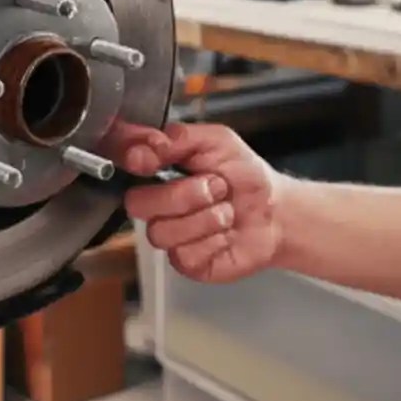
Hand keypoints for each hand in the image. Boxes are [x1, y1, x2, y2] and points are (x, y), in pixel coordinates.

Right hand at [119, 122, 287, 282]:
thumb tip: (148, 145)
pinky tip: (225, 235)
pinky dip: (214, 241)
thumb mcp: (219, 141)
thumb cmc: (246, 177)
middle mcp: (157, 204)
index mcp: (158, 171)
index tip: (149, 160)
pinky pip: (185, 254)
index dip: (133, 162)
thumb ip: (180, 137)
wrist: (277, 212)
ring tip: (226, 212)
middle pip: (137, 203)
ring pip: (162, 232)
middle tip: (216, 187)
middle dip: (183, 194)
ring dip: (205, 219)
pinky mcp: (185, 263)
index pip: (124, 164)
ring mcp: (169, 236)